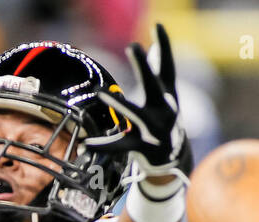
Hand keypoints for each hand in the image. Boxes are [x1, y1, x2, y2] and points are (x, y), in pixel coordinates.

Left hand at [83, 24, 188, 178]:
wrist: (175, 159)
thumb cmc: (165, 120)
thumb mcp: (166, 96)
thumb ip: (160, 72)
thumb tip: (155, 47)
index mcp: (167, 95)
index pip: (167, 67)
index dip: (164, 45)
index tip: (156, 25)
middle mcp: (164, 110)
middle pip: (153, 85)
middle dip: (143, 67)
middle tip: (133, 47)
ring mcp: (153, 129)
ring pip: (134, 114)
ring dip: (118, 104)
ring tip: (100, 93)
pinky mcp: (141, 147)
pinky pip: (118, 146)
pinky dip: (101, 146)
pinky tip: (83, 146)